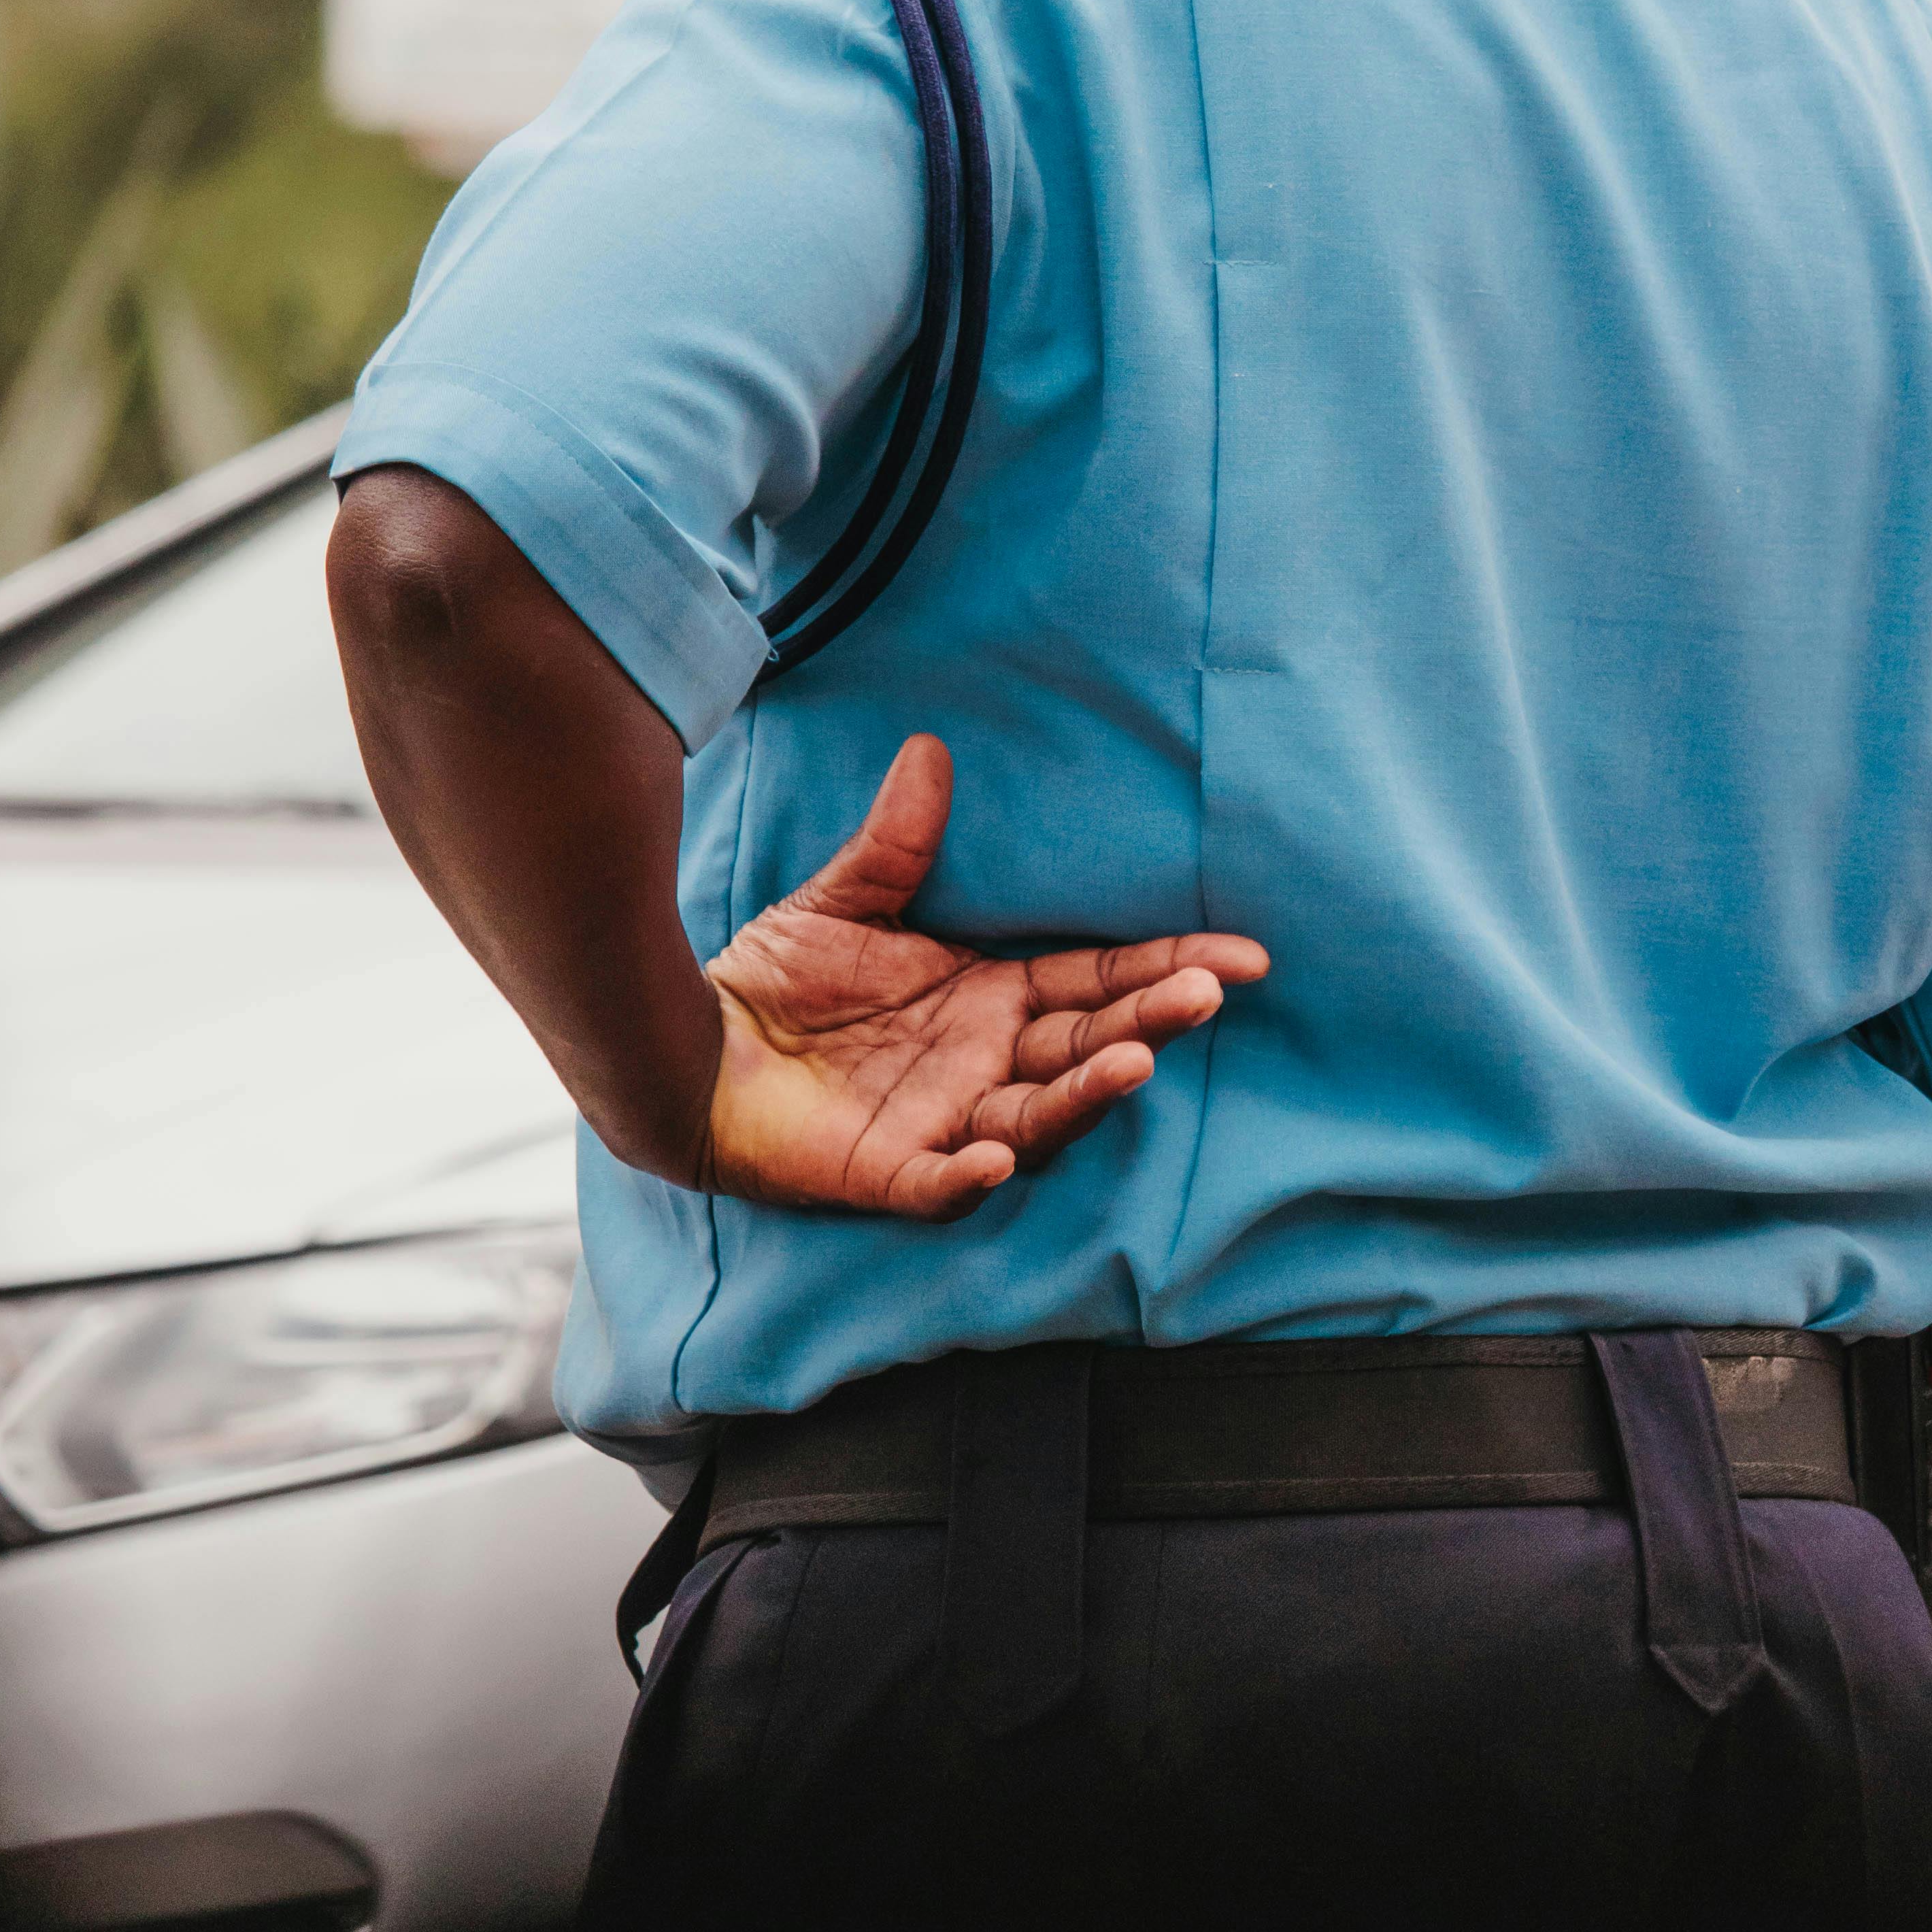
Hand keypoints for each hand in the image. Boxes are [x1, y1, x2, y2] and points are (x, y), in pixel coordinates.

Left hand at [697, 732, 1269, 1220]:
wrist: (690, 1050)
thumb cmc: (777, 982)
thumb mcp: (843, 900)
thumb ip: (895, 839)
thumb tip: (929, 747)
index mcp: (991, 998)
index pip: (1098, 984)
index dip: (1167, 970)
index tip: (1241, 957)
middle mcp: (986, 1065)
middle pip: (1089, 1048)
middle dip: (1152, 1024)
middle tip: (1205, 998)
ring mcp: (945, 1124)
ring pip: (1039, 1117)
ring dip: (1087, 1097)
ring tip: (1134, 1065)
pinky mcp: (887, 1172)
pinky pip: (939, 1184)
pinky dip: (969, 1174)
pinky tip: (997, 1153)